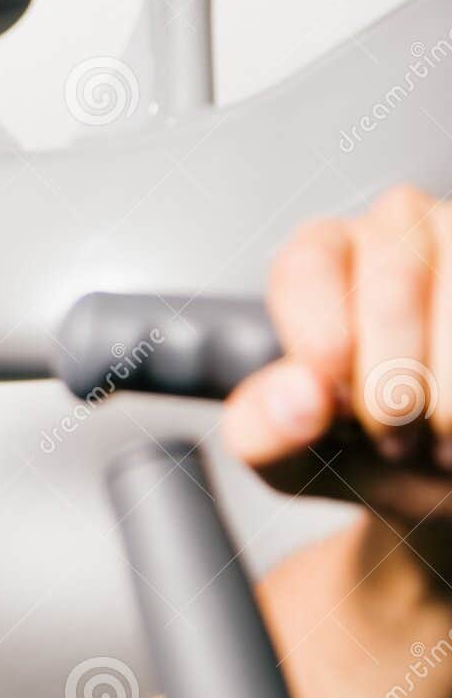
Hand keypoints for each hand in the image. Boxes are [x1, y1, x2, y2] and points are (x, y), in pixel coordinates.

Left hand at [224, 185, 451, 523]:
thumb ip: (264, 431)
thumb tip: (300, 395)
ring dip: (449, 395)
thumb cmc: (361, 445)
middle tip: (392, 434)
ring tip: (436, 434)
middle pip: (394, 286)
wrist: (436, 467)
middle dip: (393, 383)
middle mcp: (393, 230)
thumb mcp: (291, 455)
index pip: (306, 265)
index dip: (320, 334)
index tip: (333, 388)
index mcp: (317, 259)